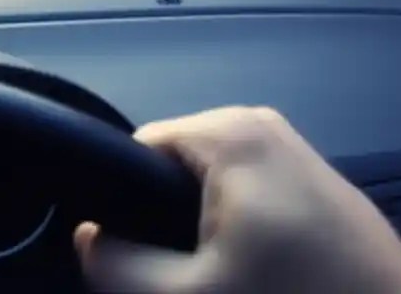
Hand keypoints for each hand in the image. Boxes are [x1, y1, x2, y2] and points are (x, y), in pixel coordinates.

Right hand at [75, 106, 400, 293]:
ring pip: (205, 185)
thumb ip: (115, 265)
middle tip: (190, 276)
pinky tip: (256, 273)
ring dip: (202, 231)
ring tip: (227, 276)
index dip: (124, 206)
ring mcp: (293, 149)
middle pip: (169, 168)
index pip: (133, 151)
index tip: (144, 255)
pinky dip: (237, 230)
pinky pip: (244, 193)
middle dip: (165, 221)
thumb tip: (87, 240)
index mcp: (229, 133)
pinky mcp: (313, 179)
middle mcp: (261, 125)